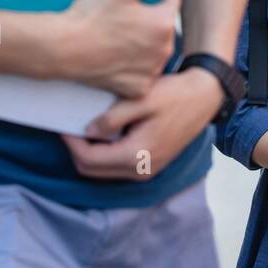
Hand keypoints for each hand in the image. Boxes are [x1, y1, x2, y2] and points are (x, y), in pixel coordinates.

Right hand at [56, 0, 184, 98]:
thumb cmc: (91, 16)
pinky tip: (118, 55)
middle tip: (126, 13)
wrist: (62, 49)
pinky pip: (143, 73)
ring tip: (120, 34)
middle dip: (151, 17)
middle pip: (164, 26)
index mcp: (164, 22)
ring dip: (145, 42)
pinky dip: (135, 65)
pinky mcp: (138, 88)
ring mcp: (151, 71)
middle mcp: (164, 49)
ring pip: (155, 50)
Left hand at [62, 69, 220, 180]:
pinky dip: (105, 155)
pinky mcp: (152, 165)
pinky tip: (104, 135)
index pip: (88, 159)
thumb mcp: (141, 99)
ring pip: (103, 172)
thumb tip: (87, 132)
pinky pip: (117, 168)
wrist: (204, 97)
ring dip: (90, 155)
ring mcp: (148, 171)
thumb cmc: (174, 95)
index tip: (63, 125)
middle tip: (70, 127)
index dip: (70, 143)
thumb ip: (112, 118)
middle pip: (92, 171)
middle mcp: (141, 170)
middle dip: (76, 151)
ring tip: (85, 130)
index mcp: (137, 155)